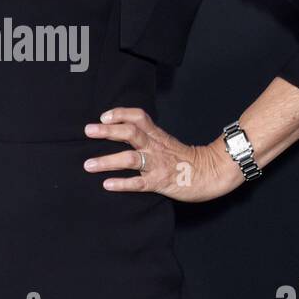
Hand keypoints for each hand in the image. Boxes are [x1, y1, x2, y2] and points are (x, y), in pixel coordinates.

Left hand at [83, 107, 239, 201]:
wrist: (211, 173)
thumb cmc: (186, 159)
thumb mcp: (167, 142)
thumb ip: (148, 137)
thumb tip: (124, 132)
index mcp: (158, 135)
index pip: (138, 117)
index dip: (120, 113)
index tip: (103, 115)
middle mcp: (156, 147)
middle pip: (131, 133)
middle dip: (108, 132)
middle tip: (88, 131)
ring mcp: (158, 165)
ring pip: (130, 158)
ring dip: (107, 161)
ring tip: (88, 165)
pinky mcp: (160, 183)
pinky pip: (139, 183)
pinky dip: (122, 183)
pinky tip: (107, 184)